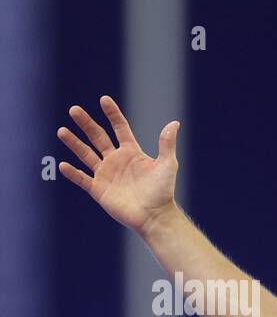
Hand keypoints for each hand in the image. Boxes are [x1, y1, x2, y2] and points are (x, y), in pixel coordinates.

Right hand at [57, 95, 180, 234]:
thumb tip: (174, 123)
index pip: (119, 128)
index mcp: (131, 153)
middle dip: (86, 124)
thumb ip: (166, 144)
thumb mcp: (167, 165)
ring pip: (86, 155)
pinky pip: (82, 179)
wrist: (155, 216)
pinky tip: (63, 165)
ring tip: (62, 130)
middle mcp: (116, 161)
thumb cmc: (163, 191)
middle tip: (74, 110)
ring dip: (74, 143)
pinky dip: (73, 173)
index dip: (112, 114)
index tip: (104, 99)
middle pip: (98, 137)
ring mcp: (106, 175)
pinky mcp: (99, 190)